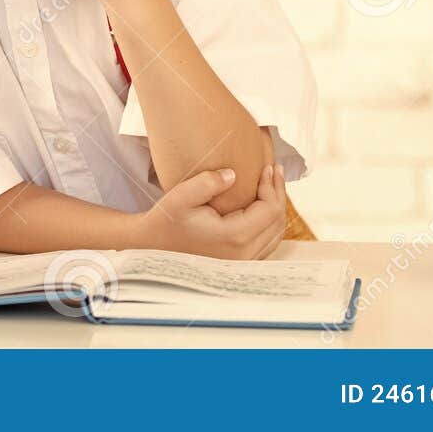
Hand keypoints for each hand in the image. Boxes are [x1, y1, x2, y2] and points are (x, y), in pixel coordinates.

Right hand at [133, 163, 287, 259]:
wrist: (154, 246)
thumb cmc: (167, 220)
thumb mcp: (182, 196)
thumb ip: (209, 181)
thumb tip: (234, 174)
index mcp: (235, 237)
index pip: (270, 209)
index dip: (272, 186)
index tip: (267, 167)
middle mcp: (243, 255)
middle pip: (277, 222)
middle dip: (278, 193)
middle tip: (275, 170)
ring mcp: (242, 263)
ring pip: (275, 234)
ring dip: (277, 208)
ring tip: (273, 185)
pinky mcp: (239, 264)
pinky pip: (267, 243)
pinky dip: (270, 223)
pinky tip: (263, 206)